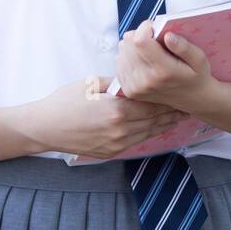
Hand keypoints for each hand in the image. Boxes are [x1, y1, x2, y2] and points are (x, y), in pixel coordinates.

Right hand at [25, 76, 189, 159]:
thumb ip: (117, 82)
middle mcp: (120, 130)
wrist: (44, 128)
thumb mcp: (91, 83)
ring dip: (164, 125)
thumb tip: (134, 77)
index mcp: (116, 110)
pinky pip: (136, 141)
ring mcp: (116, 144)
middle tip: (186, 105)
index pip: (151, 103)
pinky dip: (149, 133)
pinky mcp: (111, 152)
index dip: (166, 98)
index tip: (178, 91)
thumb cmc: (64, 102)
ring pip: (148, 133)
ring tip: (177, 117)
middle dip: (170, 113)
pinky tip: (156, 127)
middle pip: (154, 120)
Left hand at [114, 21, 212, 108]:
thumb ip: (184, 47)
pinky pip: (119, 62)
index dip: (145, 28)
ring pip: (122, 51)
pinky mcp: (129, 91)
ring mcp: (135, 87)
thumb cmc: (196, 76)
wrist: (192, 100)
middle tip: (154, 40)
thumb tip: (167, 36)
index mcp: (164, 71)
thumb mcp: (199, 59)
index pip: (140, 41)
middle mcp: (146, 81)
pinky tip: (143, 61)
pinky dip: (128, 57)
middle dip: (139, 35)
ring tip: (150, 52)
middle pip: (128, 43)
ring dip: (133, 46)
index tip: (155, 29)